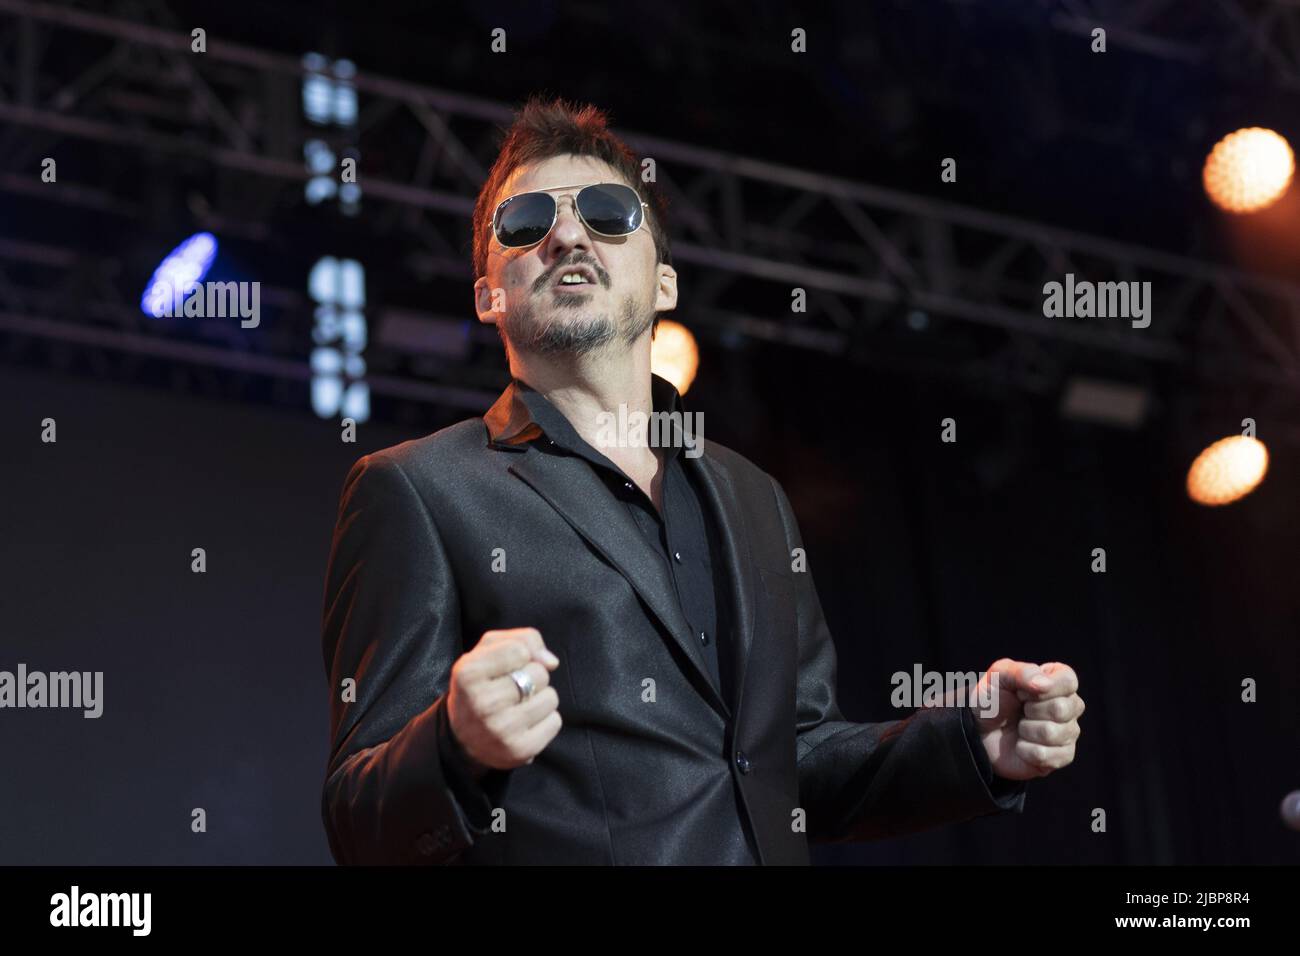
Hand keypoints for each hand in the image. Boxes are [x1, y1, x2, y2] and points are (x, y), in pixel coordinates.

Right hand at [446, 627, 562, 773]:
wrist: (463, 737)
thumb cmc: (482, 683)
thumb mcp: (488, 651)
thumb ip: (522, 639)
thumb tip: (552, 662)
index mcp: (468, 673)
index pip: (520, 650)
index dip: (521, 655)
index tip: (506, 667)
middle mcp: (482, 703)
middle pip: (539, 673)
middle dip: (533, 676)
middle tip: (513, 689)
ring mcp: (500, 730)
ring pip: (550, 697)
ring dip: (541, 698)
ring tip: (519, 706)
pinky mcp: (518, 751)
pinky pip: (555, 722)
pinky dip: (546, 720)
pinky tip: (526, 724)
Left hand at [968, 659, 1083, 781]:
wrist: (979, 732)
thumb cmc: (992, 700)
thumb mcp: (999, 676)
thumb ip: (1022, 672)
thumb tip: (1044, 684)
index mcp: (1059, 682)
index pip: (1068, 681)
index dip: (1042, 688)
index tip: (1021, 691)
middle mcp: (1070, 706)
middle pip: (1061, 709)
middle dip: (1030, 710)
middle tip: (1020, 710)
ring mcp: (1068, 733)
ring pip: (1052, 733)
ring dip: (1026, 730)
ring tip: (1020, 727)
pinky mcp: (1061, 757)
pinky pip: (1045, 755)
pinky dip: (1024, 750)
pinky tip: (1021, 745)